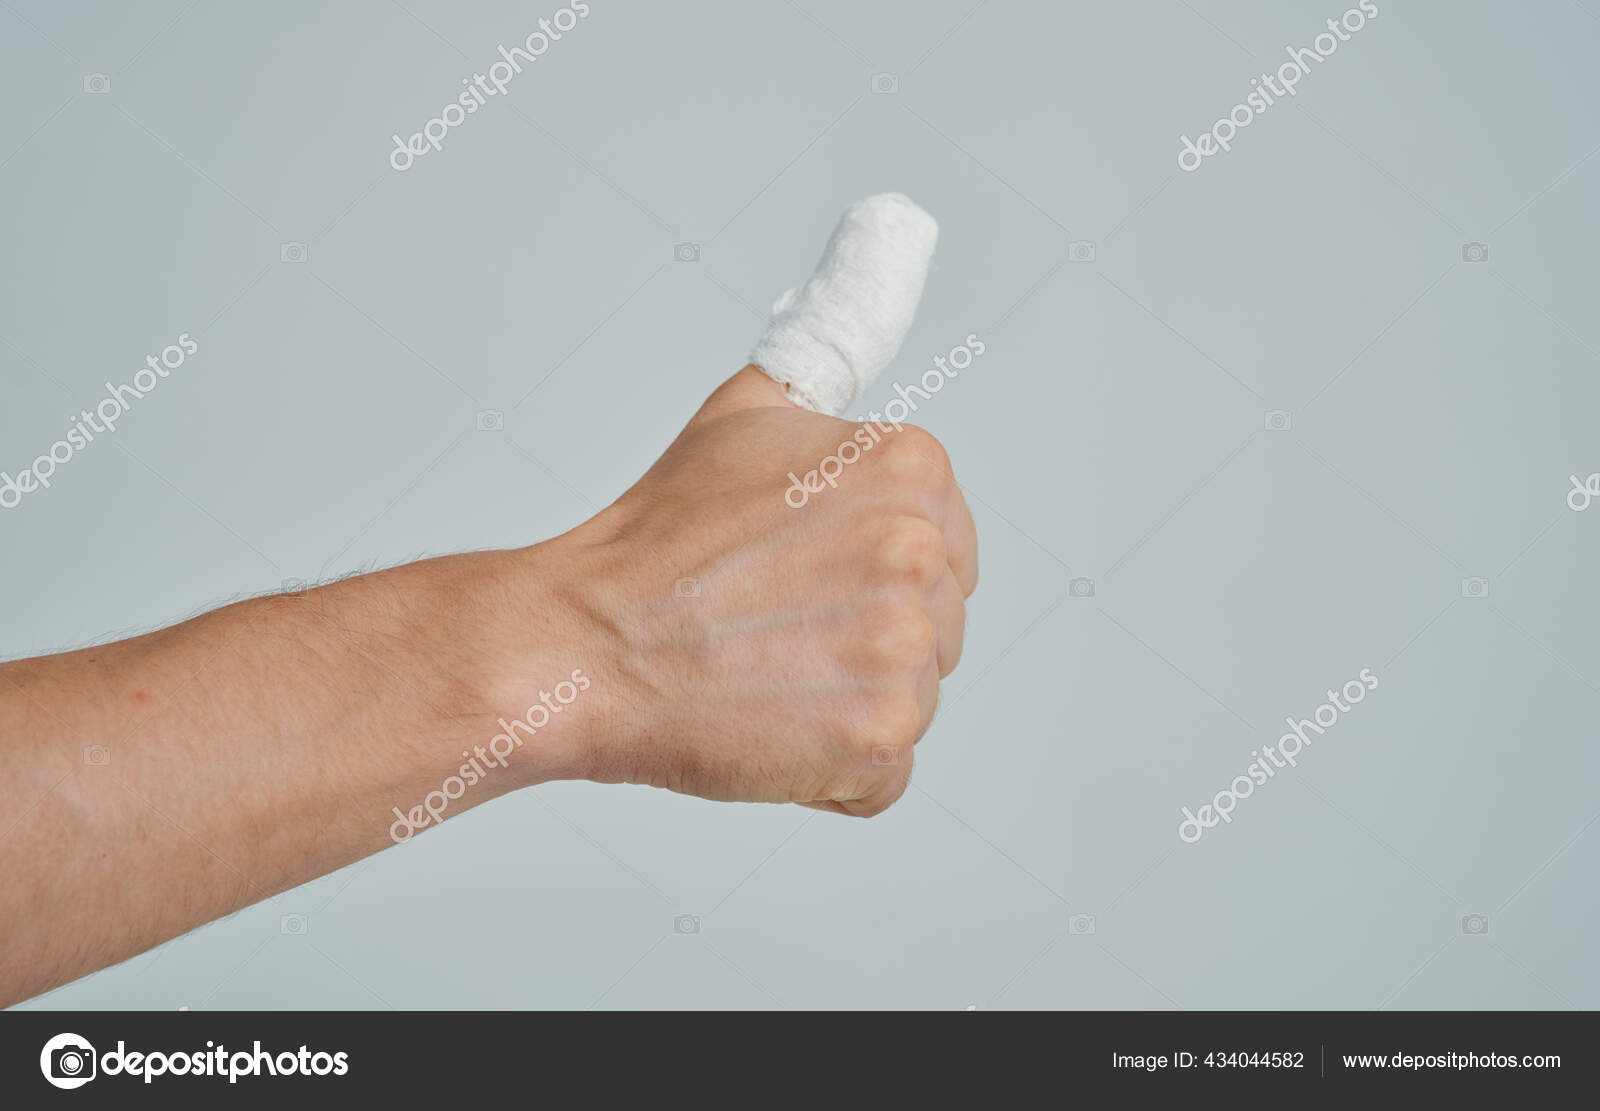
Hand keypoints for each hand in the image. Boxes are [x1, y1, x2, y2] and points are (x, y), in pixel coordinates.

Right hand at [547, 366, 977, 815]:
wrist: (583, 644)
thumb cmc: (655, 541)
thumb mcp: (747, 415)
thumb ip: (826, 357)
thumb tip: (872, 264)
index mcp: (911, 468)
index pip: (949, 549)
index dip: (873, 576)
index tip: (812, 581)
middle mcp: (920, 551)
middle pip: (939, 627)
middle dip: (867, 640)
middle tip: (775, 628)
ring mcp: (904, 649)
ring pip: (914, 699)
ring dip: (846, 705)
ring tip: (765, 675)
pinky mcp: (879, 739)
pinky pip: (886, 776)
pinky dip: (832, 772)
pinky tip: (770, 727)